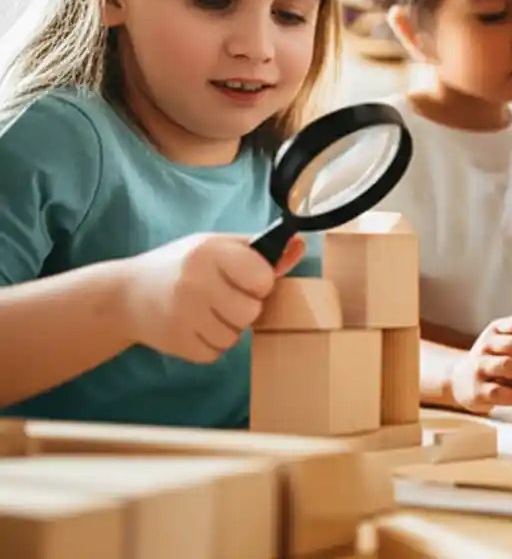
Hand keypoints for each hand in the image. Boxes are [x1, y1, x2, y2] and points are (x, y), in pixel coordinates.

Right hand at [121, 233, 305, 362]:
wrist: (124, 295)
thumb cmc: (181, 266)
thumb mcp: (216, 247)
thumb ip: (258, 251)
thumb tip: (299, 246)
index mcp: (209, 252)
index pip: (262, 278)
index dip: (259, 283)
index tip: (245, 280)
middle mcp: (195, 281)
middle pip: (251, 311)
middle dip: (243, 308)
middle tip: (222, 298)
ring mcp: (183, 314)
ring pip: (235, 336)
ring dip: (226, 328)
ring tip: (204, 312)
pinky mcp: (176, 342)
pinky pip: (215, 354)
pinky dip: (209, 344)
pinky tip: (192, 326)